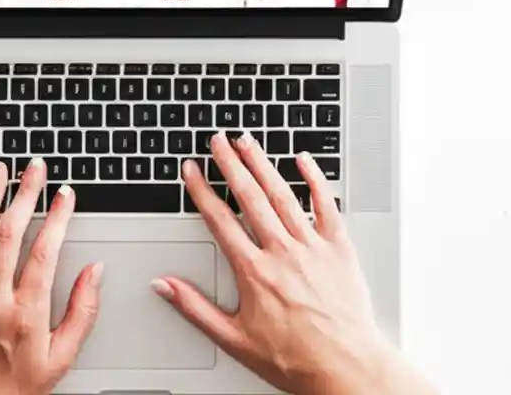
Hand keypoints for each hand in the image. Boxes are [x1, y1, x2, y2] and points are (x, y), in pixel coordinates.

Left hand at [0, 160, 103, 394]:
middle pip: (9, 232)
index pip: (44, 251)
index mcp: (25, 313)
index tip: (65, 195)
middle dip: (24, 194)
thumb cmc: (12, 389)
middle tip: (34, 169)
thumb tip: (94, 274)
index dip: (57, 217)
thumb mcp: (61, 359)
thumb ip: (82, 313)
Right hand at [153, 133, 434, 394]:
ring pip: (283, 195)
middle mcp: (283, 253)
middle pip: (250, 197)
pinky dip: (314, 179)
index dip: (202, 191)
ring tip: (247, 142)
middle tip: (217, 141)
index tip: (191, 171)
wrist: (346, 369)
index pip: (220, 221)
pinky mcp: (340, 248)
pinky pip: (326, 205)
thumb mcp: (234, 339)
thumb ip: (195, 308)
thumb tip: (164, 285)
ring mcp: (313, 247)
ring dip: (262, 164)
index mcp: (255, 272)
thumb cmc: (295, 359)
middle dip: (230, 164)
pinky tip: (303, 160)